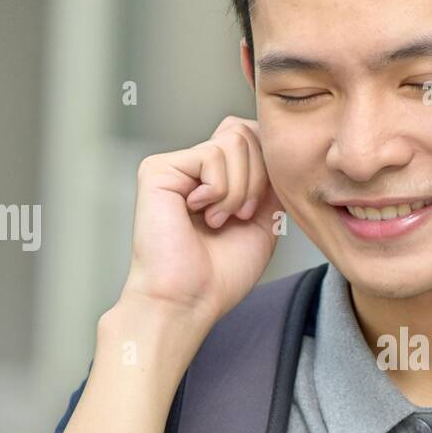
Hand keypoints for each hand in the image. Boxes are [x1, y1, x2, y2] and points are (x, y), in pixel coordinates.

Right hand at [121, 115, 282, 329]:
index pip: (253, 136)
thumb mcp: (263, 220)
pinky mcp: (158, 169)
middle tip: (237, 217)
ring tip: (217, 220)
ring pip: (234, 141)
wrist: (190, 300)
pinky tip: (201, 214)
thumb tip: (274, 143)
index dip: (268, 168)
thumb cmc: (220, 274)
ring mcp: (175, 166)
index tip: (257, 211)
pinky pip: (212, 155)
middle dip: (257, 181)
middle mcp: (194, 167)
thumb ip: (270, 180)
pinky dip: (220, 191)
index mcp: (217, 178)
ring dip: (239, 190)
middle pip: (246, 132)